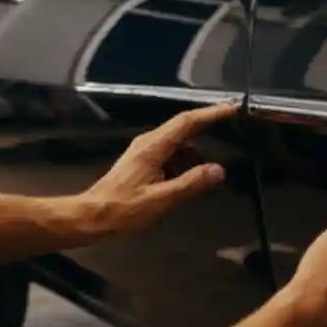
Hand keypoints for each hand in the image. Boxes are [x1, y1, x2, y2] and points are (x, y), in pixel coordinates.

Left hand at [74, 104, 237, 236]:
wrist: (91, 217)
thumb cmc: (124, 209)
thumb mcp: (162, 199)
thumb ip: (191, 183)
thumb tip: (219, 169)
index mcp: (153, 147)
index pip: (187, 122)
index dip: (211, 113)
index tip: (233, 109)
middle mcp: (149, 143)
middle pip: (183, 127)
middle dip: (209, 124)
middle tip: (235, 126)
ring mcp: (144, 152)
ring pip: (178, 143)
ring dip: (198, 148)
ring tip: (218, 160)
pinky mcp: (142, 163)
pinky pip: (170, 154)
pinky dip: (186, 160)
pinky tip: (194, 177)